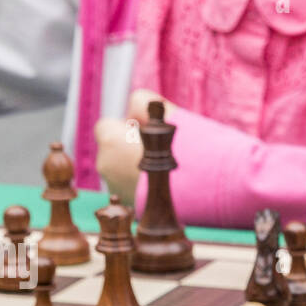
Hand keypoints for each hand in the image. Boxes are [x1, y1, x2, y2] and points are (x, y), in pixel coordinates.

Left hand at [95, 89, 175, 206]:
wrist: (199, 186)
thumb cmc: (181, 143)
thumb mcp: (161, 110)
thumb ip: (140, 102)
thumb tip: (132, 114)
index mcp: (108, 142)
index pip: (106, 126)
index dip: (125, 125)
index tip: (145, 128)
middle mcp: (105, 166)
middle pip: (113, 148)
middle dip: (129, 145)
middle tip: (158, 145)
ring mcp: (116, 188)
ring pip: (121, 167)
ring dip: (136, 163)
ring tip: (164, 163)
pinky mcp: (129, 203)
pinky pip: (131, 186)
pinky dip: (143, 182)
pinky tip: (164, 180)